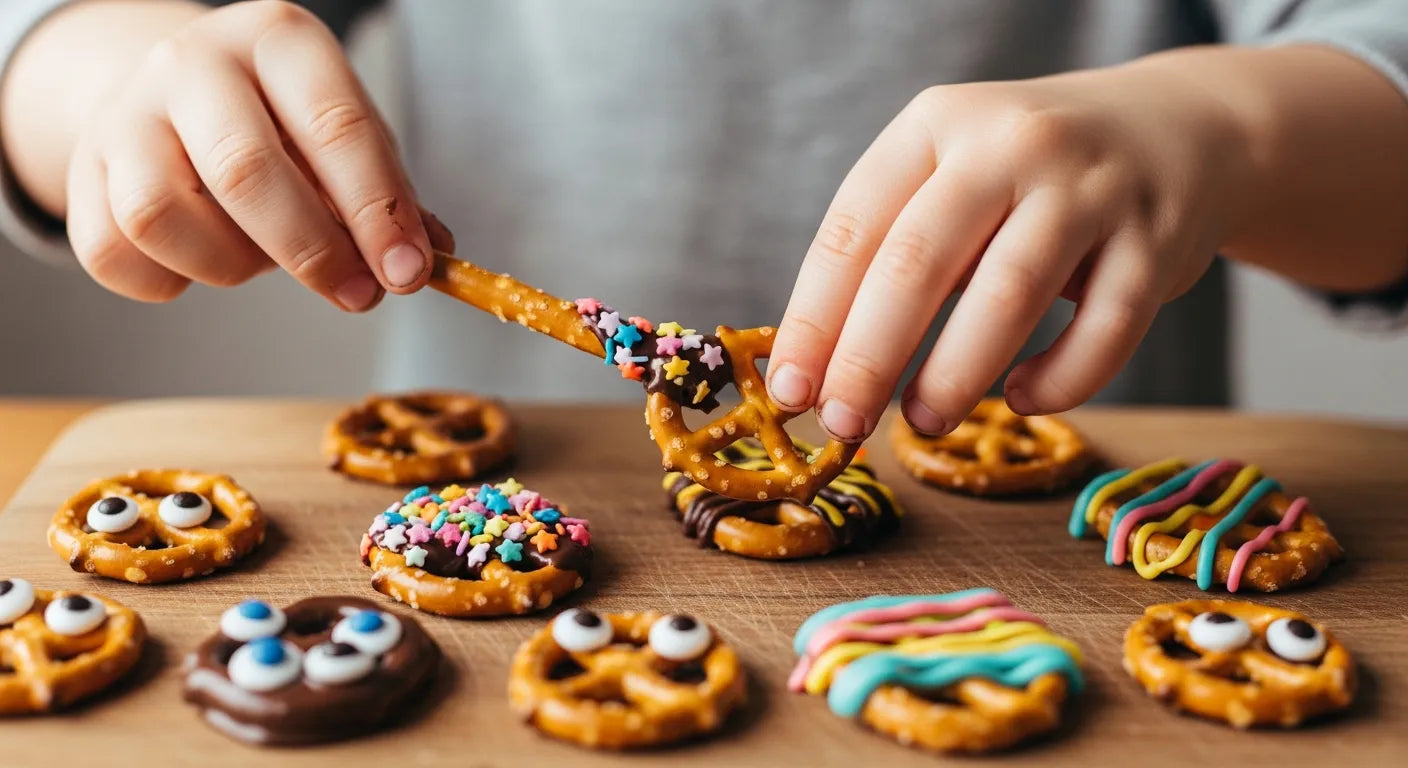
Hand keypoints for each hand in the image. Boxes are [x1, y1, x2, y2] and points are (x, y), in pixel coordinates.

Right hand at [64, 0, 431, 309]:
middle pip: (245, 171)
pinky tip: (201, 261)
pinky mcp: (81, 170)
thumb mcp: (345, 135)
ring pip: (161, 213)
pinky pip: (113, 251)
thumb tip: (423, 256)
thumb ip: (387, 193)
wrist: (174, 92)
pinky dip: (167, 280)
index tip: (407, 272)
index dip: (376, 209)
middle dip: (314, 250)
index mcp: (277, 40)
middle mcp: (191, 61)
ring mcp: (124, 113)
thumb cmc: (281, 123)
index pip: (333, 125)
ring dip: (230, 264)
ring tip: (261, 259)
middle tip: (358, 294)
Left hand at [768, 63, 1245, 440]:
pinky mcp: (1157, 238)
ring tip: (923, 421)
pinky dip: (1060, 380)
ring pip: (1008, 295)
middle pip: (918, 262)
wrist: (1180, 129)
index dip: (815, 318)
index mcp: (937, 125)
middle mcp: (1011, 143)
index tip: (790, 391)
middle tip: (844, 424)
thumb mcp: (952, 175)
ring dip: (955, 375)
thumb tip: (818, 370)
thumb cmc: (1031, 178)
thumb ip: (892, 251)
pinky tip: (1025, 397)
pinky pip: (1105, 329)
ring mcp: (1090, 187)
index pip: (853, 229)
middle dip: (869, 358)